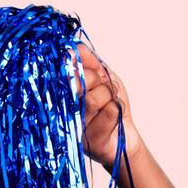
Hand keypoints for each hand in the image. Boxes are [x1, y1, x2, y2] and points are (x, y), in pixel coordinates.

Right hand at [67, 43, 141, 173]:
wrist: (123, 137)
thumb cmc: (111, 106)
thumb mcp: (103, 77)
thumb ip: (90, 61)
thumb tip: (74, 47)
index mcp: (65, 91)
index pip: (64, 70)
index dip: (78, 66)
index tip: (86, 67)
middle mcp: (65, 108)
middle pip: (78, 83)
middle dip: (97, 81)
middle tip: (104, 87)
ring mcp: (75, 125)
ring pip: (93, 98)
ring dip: (108, 97)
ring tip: (109, 102)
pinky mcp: (89, 140)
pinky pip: (109, 112)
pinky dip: (117, 109)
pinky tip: (114, 117)